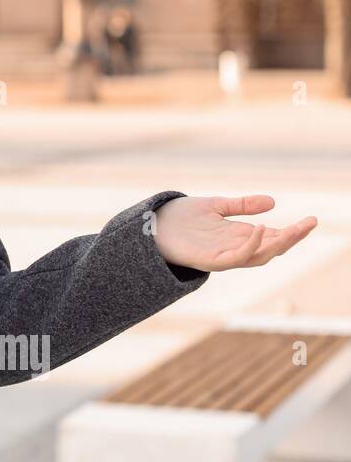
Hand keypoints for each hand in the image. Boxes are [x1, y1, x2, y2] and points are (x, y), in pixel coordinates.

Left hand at [152, 195, 316, 271]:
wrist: (152, 224)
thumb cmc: (180, 217)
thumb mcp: (216, 206)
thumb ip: (241, 205)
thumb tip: (272, 201)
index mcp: (237, 236)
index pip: (271, 238)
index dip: (292, 231)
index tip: (310, 220)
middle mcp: (233, 248)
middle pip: (271, 248)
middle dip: (292, 237)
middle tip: (310, 223)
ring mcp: (222, 256)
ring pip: (258, 256)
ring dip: (278, 244)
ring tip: (292, 229)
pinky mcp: (209, 260)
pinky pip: (235, 257)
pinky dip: (250, 246)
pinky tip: (260, 229)